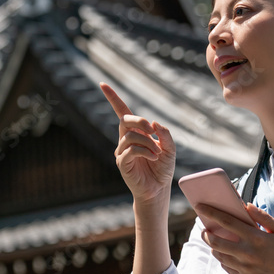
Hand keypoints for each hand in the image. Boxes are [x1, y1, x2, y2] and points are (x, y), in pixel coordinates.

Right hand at [99, 82, 175, 205]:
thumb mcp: (170, 148)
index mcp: (136, 132)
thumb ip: (165, 135)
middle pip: (125, 119)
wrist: (159, 189)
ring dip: (147, 142)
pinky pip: (131, 149)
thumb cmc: (163, 168)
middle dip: (139, 121)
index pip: (121, 111)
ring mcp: (122, 151)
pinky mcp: (122, 162)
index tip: (102, 84)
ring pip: (131, 136)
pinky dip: (145, 151)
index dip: (112, 97)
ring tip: (157, 153)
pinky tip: (153, 157)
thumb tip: (154, 123)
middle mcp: (126, 139)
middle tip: (153, 132)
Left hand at [198, 202, 273, 273]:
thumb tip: (246, 206)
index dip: (211, 213)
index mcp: (256, 238)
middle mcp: (247, 253)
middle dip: (205, 233)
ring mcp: (244, 268)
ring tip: (214, 241)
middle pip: (215, 241)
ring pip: (218, 255)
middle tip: (204, 229)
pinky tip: (226, 254)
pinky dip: (223, 259)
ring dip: (213, 247)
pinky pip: (226, 267)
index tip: (200, 207)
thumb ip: (264, 217)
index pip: (227, 222)